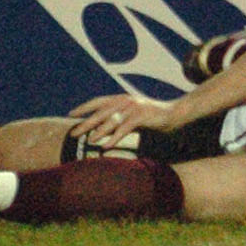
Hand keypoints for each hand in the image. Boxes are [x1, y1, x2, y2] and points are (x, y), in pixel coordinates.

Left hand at [67, 94, 181, 147]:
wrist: (174, 113)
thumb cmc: (151, 117)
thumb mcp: (131, 117)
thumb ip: (116, 122)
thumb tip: (100, 132)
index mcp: (121, 99)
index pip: (98, 102)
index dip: (84, 108)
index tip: (71, 114)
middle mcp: (125, 101)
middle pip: (101, 112)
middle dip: (86, 123)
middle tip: (74, 133)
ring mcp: (133, 108)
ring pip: (112, 120)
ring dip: (99, 131)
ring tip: (89, 141)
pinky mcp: (142, 116)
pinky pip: (124, 128)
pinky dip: (114, 138)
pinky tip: (106, 146)